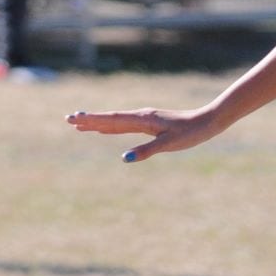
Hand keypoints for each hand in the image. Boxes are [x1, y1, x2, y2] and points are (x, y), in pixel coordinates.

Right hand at [67, 105, 225, 161]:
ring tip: (79, 125)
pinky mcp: (149, 123)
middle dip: (89, 120)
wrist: (207, 122)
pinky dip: (111, 126)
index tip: (74, 119)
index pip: (112, 120)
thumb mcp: (169, 144)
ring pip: (115, 122)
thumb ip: (147, 151)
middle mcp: (140, 117)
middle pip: (109, 119)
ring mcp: (144, 119)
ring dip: (98, 123)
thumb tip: (125, 158)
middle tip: (68, 120)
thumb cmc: (190, 133)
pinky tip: (104, 129)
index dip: (92, 121)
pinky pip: (124, 125)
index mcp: (142, 119)